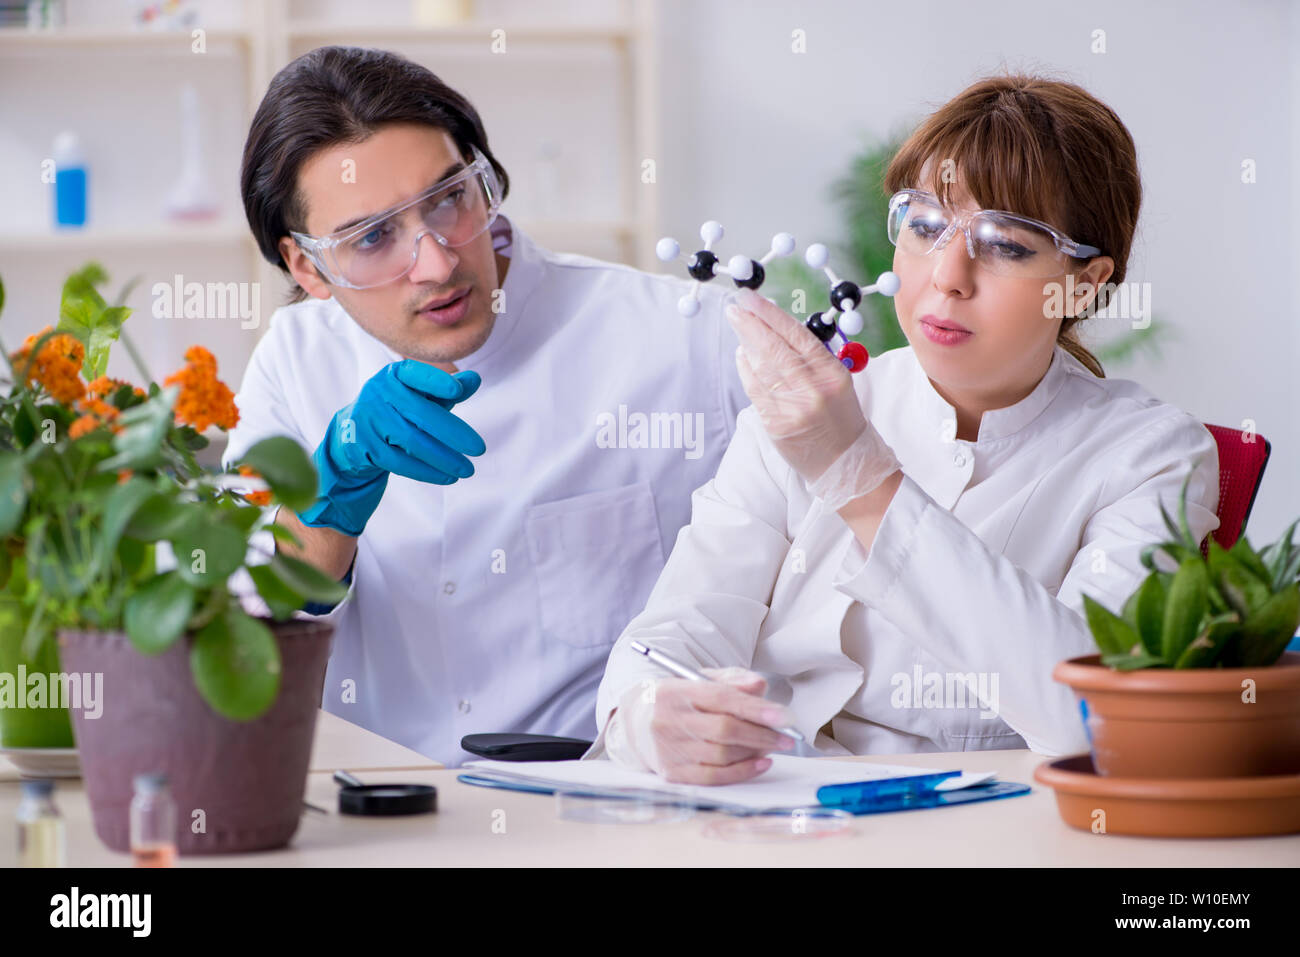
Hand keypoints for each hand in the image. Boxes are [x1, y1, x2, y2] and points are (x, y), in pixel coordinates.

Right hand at [298, 360, 486, 535]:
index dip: (436, 381)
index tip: (458, 391)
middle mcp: (378, 393)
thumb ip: (449, 390)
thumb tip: (475, 380)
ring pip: (411, 441)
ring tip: (467, 470)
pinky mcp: (363, 446)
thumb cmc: (399, 410)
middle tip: (479, 449)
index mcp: (395, 375)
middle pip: (420, 413)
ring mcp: (368, 420)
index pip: (417, 375)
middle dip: (453, 432)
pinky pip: (399, 462)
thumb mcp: (423, 397)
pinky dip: (426, 471)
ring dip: (443, 458)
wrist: (353, 433)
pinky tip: (448, 477)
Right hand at [613, 667, 797, 784]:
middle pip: (725, 730)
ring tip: (771, 745)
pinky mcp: (671, 772)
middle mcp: (669, 720)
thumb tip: (759, 686)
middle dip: (762, 734)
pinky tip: (760, 763)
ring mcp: (669, 749)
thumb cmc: (678, 699)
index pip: (722, 699)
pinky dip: (742, 772)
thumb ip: (732, 680)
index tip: (783, 716)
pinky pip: (714, 777)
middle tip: (787, 737)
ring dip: (755, 752)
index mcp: (676, 691)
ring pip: (723, 755)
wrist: (637, 721)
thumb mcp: (700, 680)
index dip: (755, 709)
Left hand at [726, 288, 867, 482]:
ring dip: (746, 343)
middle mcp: (813, 390)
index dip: (771, 314)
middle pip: (775, 348)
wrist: (845, 462)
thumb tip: (775, 328)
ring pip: (762, 368)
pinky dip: (746, 369)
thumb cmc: (840, 417)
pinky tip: (742, 354)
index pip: (797, 336)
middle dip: (751, 323)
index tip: (752, 298)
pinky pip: (755, 390)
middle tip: (734, 305)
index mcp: (832, 374)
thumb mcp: (837, 381)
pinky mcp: (776, 425)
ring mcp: (793, 409)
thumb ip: (811, 356)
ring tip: (737, 324)